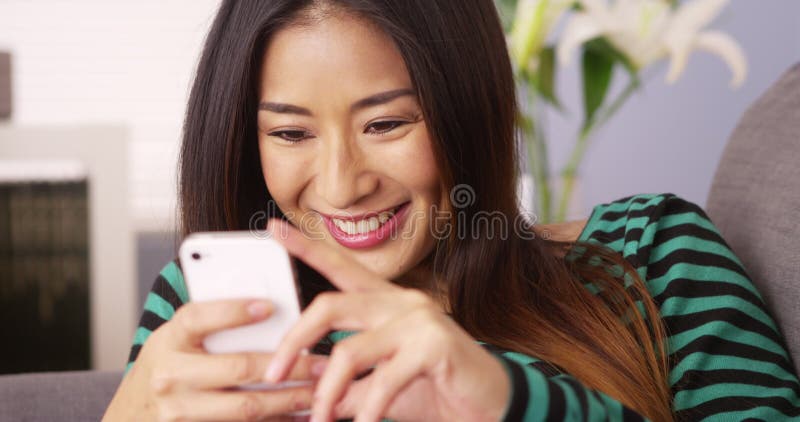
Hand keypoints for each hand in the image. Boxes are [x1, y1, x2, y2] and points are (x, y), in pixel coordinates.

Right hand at [103, 299, 327, 420]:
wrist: (129, 419)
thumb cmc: (165, 368)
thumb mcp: (176, 339)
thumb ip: (211, 325)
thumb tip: (269, 308)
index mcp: (168, 340)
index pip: (198, 318)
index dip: (234, 311)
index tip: (270, 305)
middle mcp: (170, 376)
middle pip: (237, 368)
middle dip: (287, 366)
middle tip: (322, 362)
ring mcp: (180, 413)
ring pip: (246, 407)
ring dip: (289, 400)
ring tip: (321, 391)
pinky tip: (300, 417)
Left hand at [264, 218, 510, 421]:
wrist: (490, 407)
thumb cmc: (435, 391)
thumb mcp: (379, 388)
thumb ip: (346, 385)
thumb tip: (307, 395)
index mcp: (387, 303)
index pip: (341, 268)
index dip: (306, 248)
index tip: (273, 228)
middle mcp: (401, 302)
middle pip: (330, 305)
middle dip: (295, 340)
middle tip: (274, 373)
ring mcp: (419, 320)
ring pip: (350, 351)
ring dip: (328, 392)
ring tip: (320, 419)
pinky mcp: (435, 345)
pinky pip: (383, 380)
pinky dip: (367, 409)